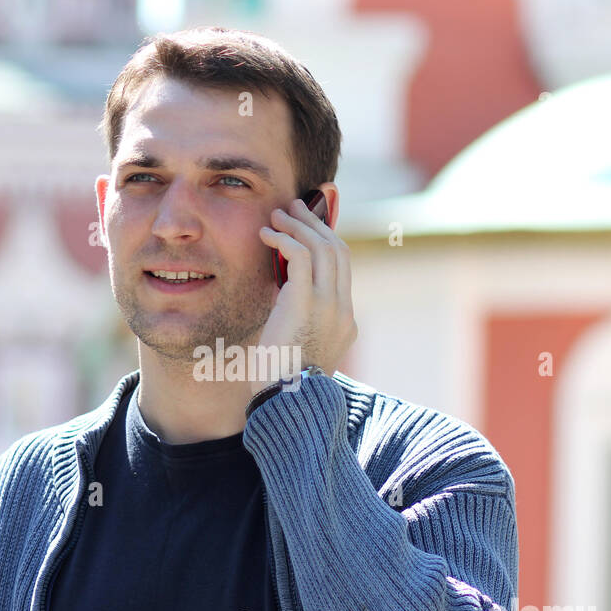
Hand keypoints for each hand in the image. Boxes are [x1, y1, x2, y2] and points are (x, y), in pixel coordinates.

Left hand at [256, 195, 357, 377]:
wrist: (287, 402)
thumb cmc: (282, 385)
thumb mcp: (297, 352)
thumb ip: (296, 326)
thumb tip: (279, 307)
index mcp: (344, 323)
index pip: (343, 270)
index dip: (326, 243)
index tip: (307, 229)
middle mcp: (343, 310)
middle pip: (338, 251)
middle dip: (316, 224)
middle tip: (295, 208)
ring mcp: (330, 305)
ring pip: (323, 247)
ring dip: (299, 226)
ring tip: (277, 215)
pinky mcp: (307, 301)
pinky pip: (300, 255)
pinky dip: (284, 239)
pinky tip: (266, 234)